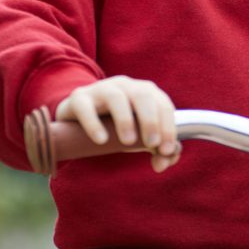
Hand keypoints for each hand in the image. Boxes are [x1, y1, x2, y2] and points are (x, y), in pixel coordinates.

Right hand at [55, 76, 179, 172]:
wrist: (80, 119)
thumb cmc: (117, 126)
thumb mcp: (139, 137)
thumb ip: (157, 150)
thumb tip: (164, 163)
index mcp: (145, 92)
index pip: (163, 104)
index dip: (169, 127)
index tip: (166, 150)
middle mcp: (126, 86)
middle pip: (143, 95)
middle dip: (151, 120)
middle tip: (151, 144)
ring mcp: (101, 89)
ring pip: (116, 97)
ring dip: (125, 120)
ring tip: (128, 142)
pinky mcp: (79, 98)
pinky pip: (85, 106)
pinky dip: (94, 123)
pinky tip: (101, 140)